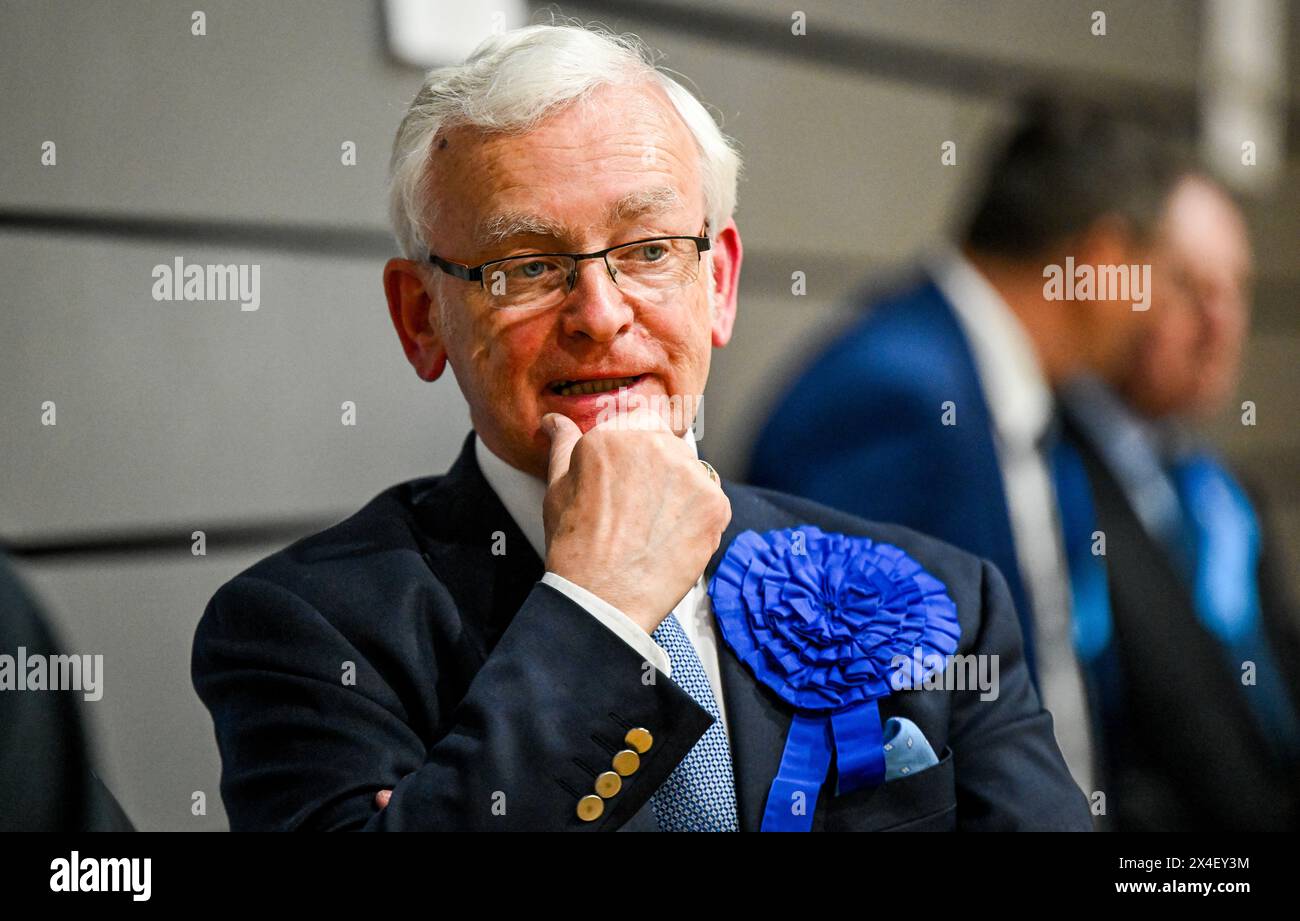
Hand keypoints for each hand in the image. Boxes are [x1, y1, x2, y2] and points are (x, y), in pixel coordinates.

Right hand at [541, 410, 730, 633]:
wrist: (603, 597)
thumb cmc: (575, 545)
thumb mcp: (557, 488)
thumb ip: (563, 445)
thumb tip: (555, 420)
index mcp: (613, 435)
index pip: (641, 420)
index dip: (638, 452)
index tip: (632, 477)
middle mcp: (655, 445)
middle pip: (669, 445)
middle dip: (658, 470)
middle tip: (639, 509)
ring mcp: (689, 473)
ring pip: (692, 471)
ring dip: (680, 491)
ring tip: (654, 527)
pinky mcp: (715, 503)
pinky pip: (712, 500)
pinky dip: (698, 517)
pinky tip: (672, 538)